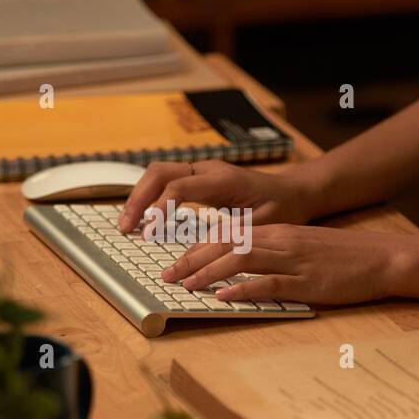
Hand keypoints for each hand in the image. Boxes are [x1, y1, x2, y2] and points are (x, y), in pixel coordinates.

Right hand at [118, 160, 315, 232]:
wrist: (293, 191)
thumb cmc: (282, 208)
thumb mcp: (261, 226)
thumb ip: (231, 234)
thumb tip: (200, 250)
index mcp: (223, 179)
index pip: (179, 187)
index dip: (159, 210)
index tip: (148, 235)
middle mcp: (208, 169)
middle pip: (159, 172)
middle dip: (138, 199)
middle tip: (125, 227)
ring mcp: (201, 170)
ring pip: (158, 172)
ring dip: (139, 196)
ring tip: (127, 224)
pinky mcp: (198, 178)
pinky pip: (165, 180)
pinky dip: (149, 196)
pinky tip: (143, 217)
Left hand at [161, 224, 416, 305]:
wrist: (382, 258)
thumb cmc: (343, 258)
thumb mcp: (302, 248)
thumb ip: (272, 255)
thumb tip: (239, 269)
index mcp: (277, 232)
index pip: (227, 234)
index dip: (197, 248)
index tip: (175, 262)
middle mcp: (280, 241)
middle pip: (226, 244)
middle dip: (192, 260)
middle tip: (167, 276)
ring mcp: (293, 261)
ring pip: (240, 259)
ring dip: (209, 272)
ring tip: (186, 285)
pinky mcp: (307, 281)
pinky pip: (268, 283)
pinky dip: (242, 289)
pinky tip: (224, 296)